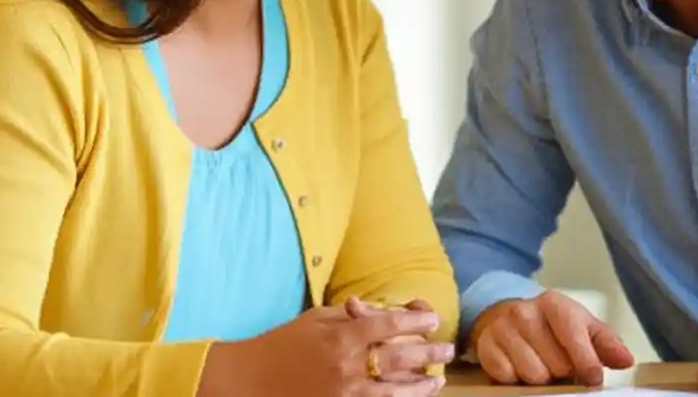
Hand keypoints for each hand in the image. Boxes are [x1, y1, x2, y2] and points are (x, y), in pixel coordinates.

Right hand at [198, 301, 453, 396]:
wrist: (250, 381)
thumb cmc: (282, 344)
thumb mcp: (315, 319)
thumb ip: (350, 316)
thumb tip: (379, 309)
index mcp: (342, 337)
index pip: (389, 326)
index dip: (415, 323)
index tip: (432, 321)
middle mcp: (348, 366)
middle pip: (399, 359)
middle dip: (428, 354)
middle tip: (447, 350)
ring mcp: (345, 393)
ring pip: (395, 391)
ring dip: (420, 385)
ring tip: (437, 380)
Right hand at [472, 290, 634, 386]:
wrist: (509, 317)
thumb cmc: (552, 326)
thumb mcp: (582, 327)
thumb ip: (606, 343)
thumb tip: (625, 359)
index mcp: (554, 303)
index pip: (575, 339)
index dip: (587, 364)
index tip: (593, 378)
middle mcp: (525, 312)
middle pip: (556, 364)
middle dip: (562, 371)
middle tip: (560, 364)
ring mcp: (503, 329)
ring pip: (533, 375)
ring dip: (541, 378)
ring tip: (542, 365)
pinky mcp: (486, 346)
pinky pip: (508, 377)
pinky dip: (517, 378)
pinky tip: (520, 366)